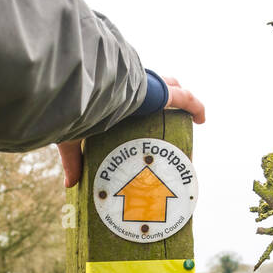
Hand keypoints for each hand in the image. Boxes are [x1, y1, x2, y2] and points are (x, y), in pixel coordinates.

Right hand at [56, 77, 205, 187]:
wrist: (92, 92)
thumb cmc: (78, 110)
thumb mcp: (73, 137)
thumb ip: (74, 160)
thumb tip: (70, 185)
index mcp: (115, 95)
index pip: (131, 95)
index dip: (139, 102)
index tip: (140, 116)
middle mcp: (136, 87)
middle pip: (156, 87)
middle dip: (164, 96)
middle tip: (165, 117)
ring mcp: (152, 88)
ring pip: (173, 89)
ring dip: (180, 99)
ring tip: (186, 119)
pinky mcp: (164, 93)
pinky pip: (186, 99)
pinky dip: (195, 107)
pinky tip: (201, 119)